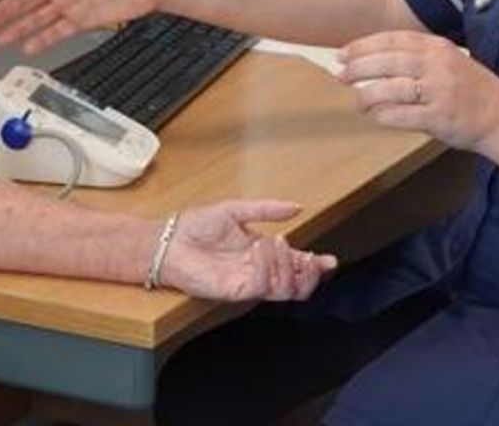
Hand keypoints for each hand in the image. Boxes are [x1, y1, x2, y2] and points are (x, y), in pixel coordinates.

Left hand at [160, 200, 337, 301]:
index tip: (330, 259)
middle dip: (310, 273)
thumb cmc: (195, 227)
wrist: (168, 240)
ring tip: (275, 242)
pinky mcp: (234, 291)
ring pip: (286, 290)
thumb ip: (267, 209)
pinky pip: (261, 287)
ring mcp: (248, 283)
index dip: (317, 266)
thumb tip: (297, 207)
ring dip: (288, 266)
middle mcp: (259, 272)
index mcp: (263, 254)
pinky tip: (258, 250)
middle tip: (306, 255)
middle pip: (299, 287)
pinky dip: (266, 268)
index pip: (297, 266)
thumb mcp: (236, 210)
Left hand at [338, 31, 498, 150]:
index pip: (393, 40)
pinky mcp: (440, 117)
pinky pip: (402, 115)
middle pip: (388, 62)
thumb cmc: (468, 89)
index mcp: (438, 48)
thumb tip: (367, 60)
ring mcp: (440, 91)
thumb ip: (414, 58)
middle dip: (358, 68)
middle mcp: (439, 66)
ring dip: (367, 95)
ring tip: (357, 101)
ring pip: (392, 89)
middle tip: (341, 76)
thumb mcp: (446, 61)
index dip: (363, 46)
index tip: (342, 54)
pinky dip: (384, 115)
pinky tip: (376, 116)